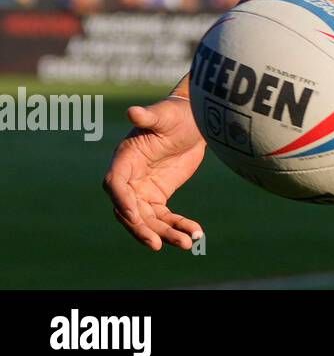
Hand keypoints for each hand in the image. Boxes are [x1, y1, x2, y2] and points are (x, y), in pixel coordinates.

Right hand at [103, 95, 206, 250]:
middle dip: (143, 228)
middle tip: (158, 244)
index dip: (122, 200)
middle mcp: (129, 179)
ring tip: (187, 244)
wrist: (194, 121)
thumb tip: (132, 111)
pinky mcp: (158, 198)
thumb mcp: (164, 114)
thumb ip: (148, 116)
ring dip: (166, 233)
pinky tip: (195, 235)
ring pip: (149, 220)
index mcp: (125, 159)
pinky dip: (179, 227)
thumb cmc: (175, 114)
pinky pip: (165, 218)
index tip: (134, 216)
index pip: (115, 184)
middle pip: (130, 210)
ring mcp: (143, 191)